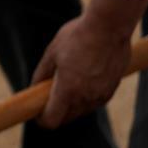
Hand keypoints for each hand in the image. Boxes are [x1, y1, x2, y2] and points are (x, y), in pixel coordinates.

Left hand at [34, 0, 147, 127]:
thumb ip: (42, 74)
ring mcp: (101, 95)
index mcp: (68, 90)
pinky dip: (85, 98)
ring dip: (71, 104)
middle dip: (55, 111)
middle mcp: (86, 98)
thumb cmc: (77, 37)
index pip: (52, 120)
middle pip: (66, 118)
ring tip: (66, 82)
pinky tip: (82, 80)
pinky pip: (94, 102)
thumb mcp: (51, 53)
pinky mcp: (112, 89)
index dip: (41, 119)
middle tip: (47, 94)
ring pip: (81, 111)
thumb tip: (34, 88)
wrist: (110, 27)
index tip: (36, 111)